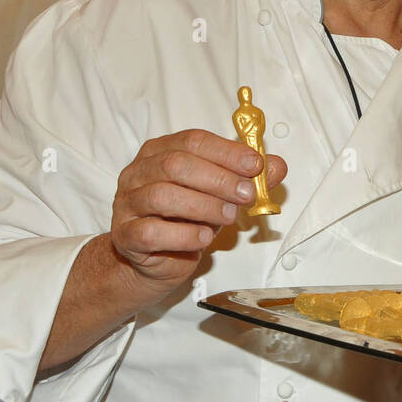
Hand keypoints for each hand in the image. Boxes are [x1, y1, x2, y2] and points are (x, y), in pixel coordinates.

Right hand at [110, 130, 286, 291]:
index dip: (227, 152)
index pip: (193, 141)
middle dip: (219, 179)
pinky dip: (182, 234)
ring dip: (203, 206)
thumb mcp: (220, 194)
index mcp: (160, 151)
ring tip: (228, 217)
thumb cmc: (187, 219)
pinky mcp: (125, 235)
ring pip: (161, 196)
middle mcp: (138, 172)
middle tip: (246, 194)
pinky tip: (203, 238)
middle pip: (176, 165)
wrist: (156, 260)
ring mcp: (127, 203)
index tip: (255, 165)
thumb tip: (276, 167)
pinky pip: (151, 232)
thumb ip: (247, 178)